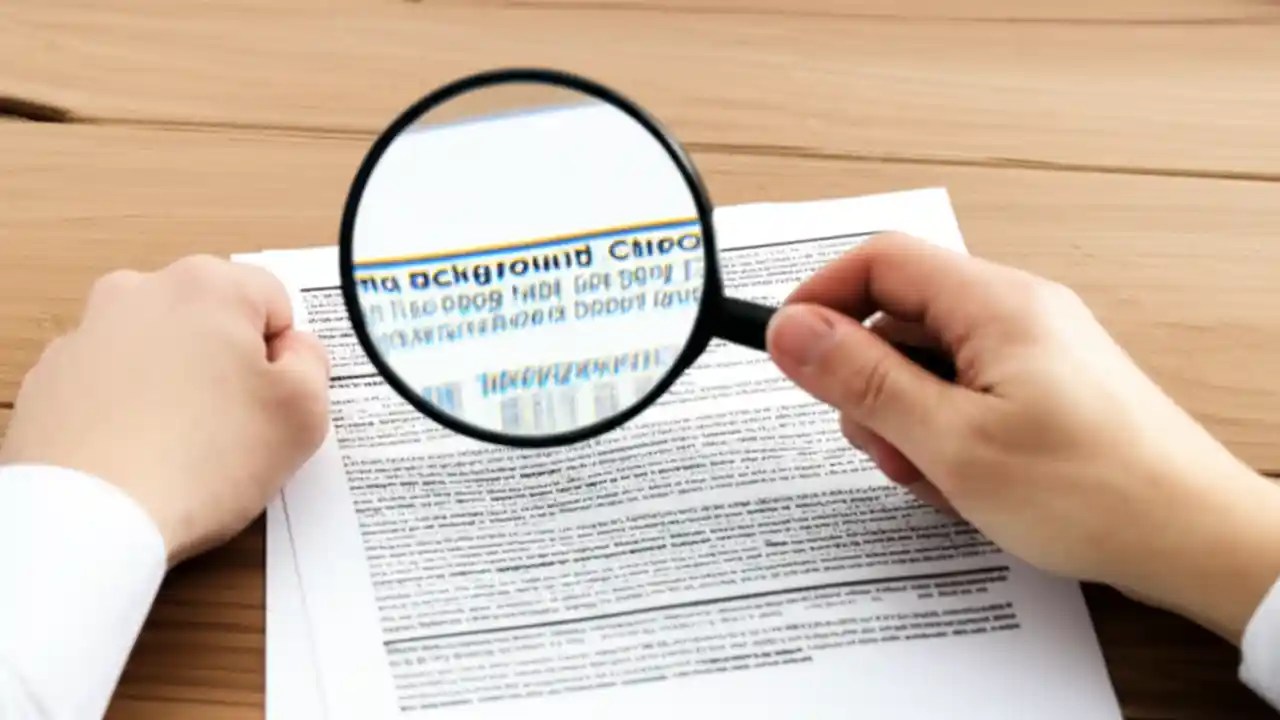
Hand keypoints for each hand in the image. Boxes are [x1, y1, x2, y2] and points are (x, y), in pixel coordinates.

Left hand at [0, 256, 329, 565]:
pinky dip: (131, 408)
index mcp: (208, 286)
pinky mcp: (51, 379)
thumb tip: (290, 351)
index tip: (271, 404)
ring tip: (184, 446)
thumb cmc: (203, 461)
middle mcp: (140, 291)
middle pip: (212, 319)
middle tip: (234, 426)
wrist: (87, 519)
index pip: (273, 303)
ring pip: (160, 349)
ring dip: (179, 383)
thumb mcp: (302, 414)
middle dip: (228, 363)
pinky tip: (140, 454)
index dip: (284, 358)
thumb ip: (312, 364)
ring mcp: (86, 334)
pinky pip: (112, 382)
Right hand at [765, 232, 1279, 643]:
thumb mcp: (950, 443)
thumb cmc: (1091, 492)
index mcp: (993, 305)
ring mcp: (1030, 350)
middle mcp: (1014, 312)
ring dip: (907, 420)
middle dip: (869, 385)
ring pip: (925, 363)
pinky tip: (966, 482)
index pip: (878, 261)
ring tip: (937, 475)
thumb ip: (863, 381)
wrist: (1193, 539)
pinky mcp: (1041, 386)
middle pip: (897, 318)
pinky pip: (962, 392)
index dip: (820, 300)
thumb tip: (790, 331)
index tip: (789, 354)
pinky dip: (944, 434)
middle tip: (887, 445)